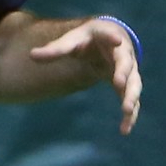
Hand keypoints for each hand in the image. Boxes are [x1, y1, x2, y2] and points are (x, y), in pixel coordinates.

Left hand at [29, 18, 143, 134]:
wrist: (108, 40)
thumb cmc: (87, 39)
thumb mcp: (71, 40)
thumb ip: (55, 49)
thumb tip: (31, 56)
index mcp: (108, 35)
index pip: (111, 35)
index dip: (113, 38)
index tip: (116, 41)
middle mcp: (123, 52)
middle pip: (126, 63)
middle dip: (123, 73)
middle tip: (118, 83)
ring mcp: (129, 70)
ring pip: (134, 84)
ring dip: (131, 96)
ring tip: (125, 110)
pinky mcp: (129, 85)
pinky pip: (132, 100)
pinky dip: (130, 115)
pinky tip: (125, 130)